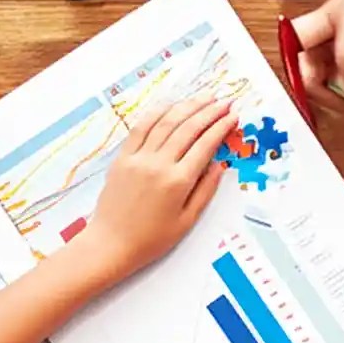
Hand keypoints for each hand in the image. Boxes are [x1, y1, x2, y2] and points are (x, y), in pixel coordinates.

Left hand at [79, 92, 235, 277]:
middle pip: (188, 128)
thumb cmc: (151, 239)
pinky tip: (171, 105)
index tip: (233, 116)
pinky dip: (157, 113)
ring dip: (187, 107)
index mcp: (178, 182)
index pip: (205, 145)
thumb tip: (219, 164)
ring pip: (166, 122)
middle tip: (224, 101)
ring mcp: (138, 158)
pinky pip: (141, 128)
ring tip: (204, 97)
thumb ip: (205, 190)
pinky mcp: (122, 158)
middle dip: (209, 112)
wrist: (110, 244)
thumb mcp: (187, 221)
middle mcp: (158, 164)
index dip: (221, 127)